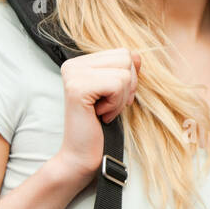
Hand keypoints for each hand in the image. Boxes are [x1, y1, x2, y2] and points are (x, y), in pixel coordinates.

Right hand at [53, 47, 142, 182]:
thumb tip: (137, 55)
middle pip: (125, 58)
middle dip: (127, 87)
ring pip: (124, 72)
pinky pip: (117, 85)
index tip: (111, 99)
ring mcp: (73, 75)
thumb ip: (124, 72)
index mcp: (79, 63)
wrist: (81, 155)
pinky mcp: (78, 88)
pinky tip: (100, 115)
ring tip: (103, 111)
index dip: (127, 79)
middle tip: (108, 106)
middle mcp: (72, 65)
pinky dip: (115, 104)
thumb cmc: (99, 126)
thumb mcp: (116, 94)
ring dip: (120, 98)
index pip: (122, 54)